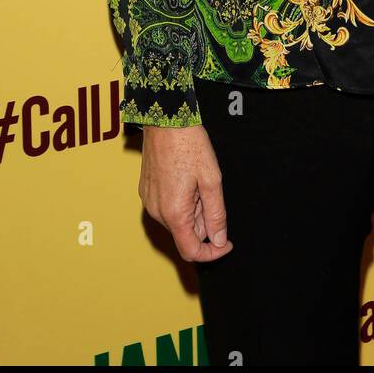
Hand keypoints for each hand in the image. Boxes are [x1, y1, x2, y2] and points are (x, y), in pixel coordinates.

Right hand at [138, 125, 233, 262]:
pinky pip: (166, 207)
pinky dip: (181, 202)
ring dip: (193, 210)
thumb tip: (219, 240)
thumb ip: (216, 214)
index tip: (227, 243)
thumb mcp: (212, 180)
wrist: (166, 119)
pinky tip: (187, 179)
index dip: (212, 253)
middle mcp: (157, 212)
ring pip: (176, 220)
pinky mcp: (146, 191)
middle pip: (185, 234)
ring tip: (199, 181)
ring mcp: (149, 201)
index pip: (191, 251)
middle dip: (203, 222)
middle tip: (211, 192)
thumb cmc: (190, 145)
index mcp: (174, 213)